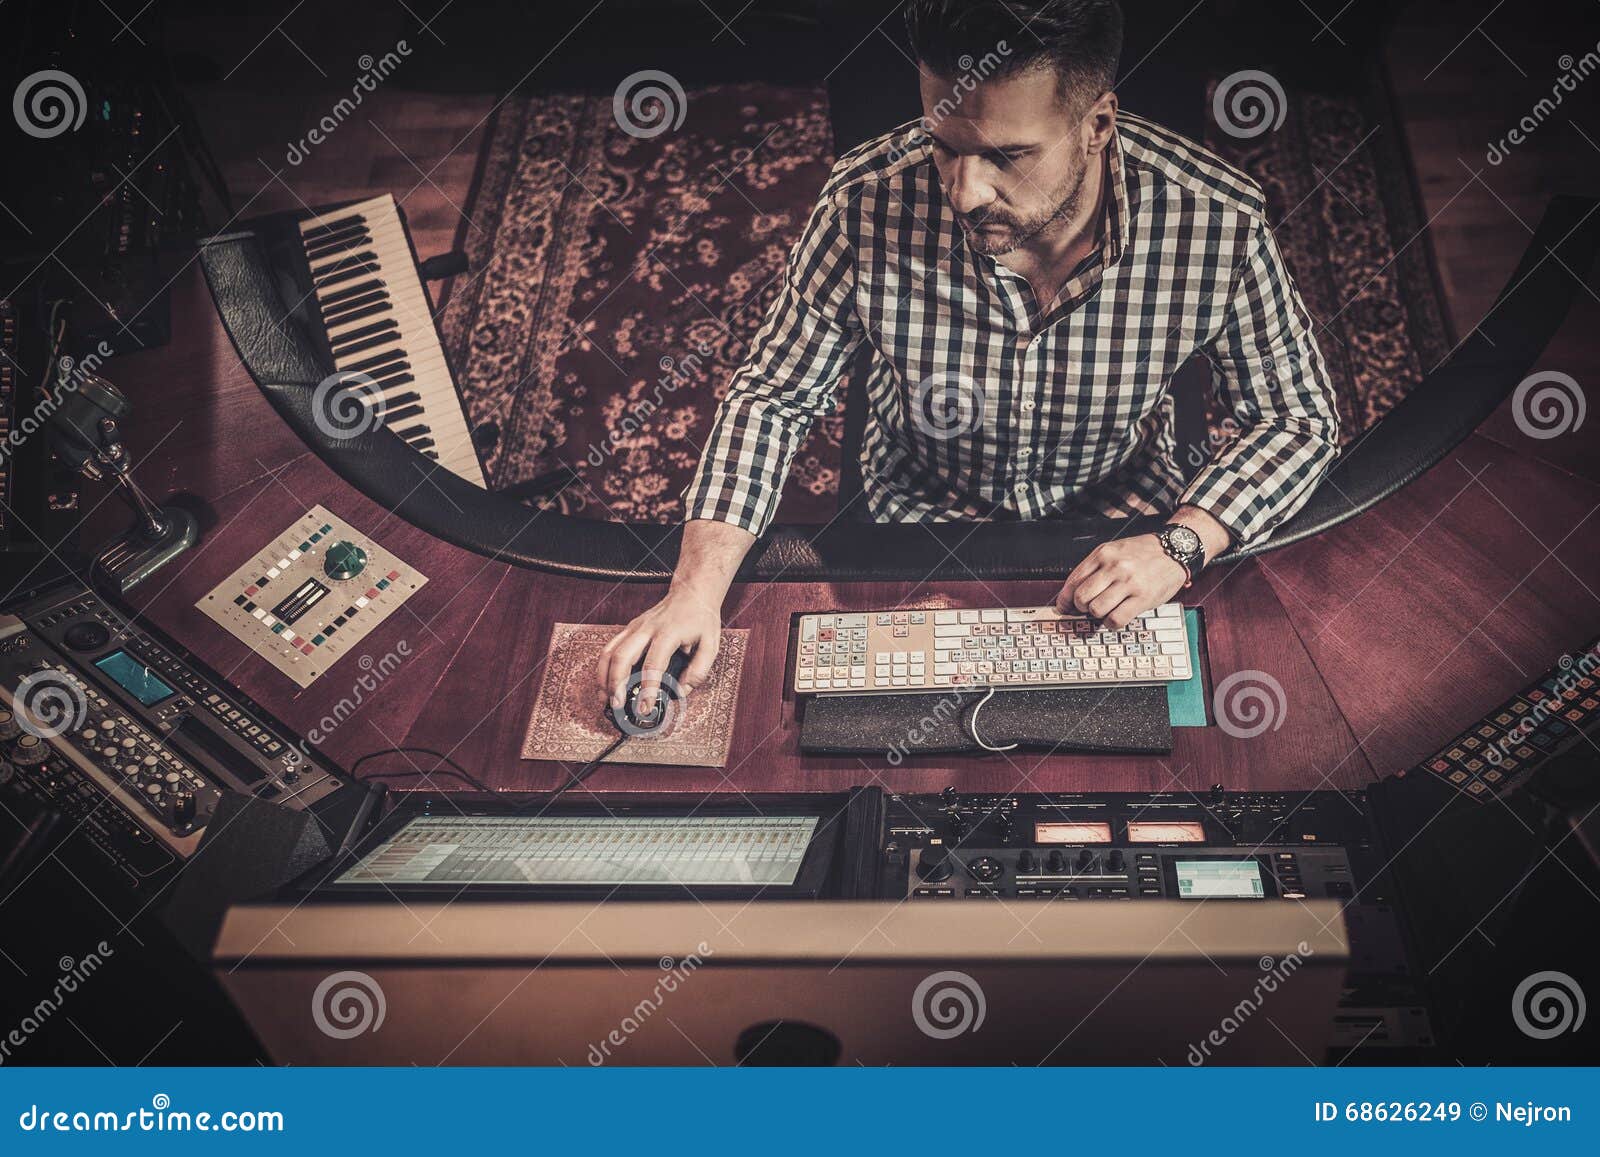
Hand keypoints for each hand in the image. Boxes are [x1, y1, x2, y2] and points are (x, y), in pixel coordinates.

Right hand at [596, 588, 721, 716]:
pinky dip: (604, 667)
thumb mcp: (711, 644)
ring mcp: (635, 627)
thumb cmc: (701, 619)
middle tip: (618, 705)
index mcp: (669, 633)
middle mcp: (647, 629)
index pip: (653, 664)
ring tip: (605, 699)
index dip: (647, 688)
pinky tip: (605, 683)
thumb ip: (699, 670)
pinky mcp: (629, 628)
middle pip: (622, 657)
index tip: (645, 708)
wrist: (692, 592)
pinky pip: (610, 647)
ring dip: (604, 677)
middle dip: (616, 684)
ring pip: (610, 651)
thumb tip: (681, 692)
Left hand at [1055, 533, 1186, 628]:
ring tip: (1106, 610)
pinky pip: (1117, 619)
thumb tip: (1073, 593)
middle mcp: (1114, 567)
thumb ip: (1095, 568)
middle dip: (1081, 608)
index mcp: (1103, 554)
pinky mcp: (1143, 597)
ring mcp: (1129, 582)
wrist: (1175, 549)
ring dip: (1097, 615)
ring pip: (1096, 609)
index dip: (1065, 599)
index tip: (1064, 607)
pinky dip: (1112, 623)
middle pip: (1082, 598)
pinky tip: (1117, 617)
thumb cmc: (1143, 553)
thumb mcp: (1115, 551)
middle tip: (1088, 608)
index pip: (1073, 581)